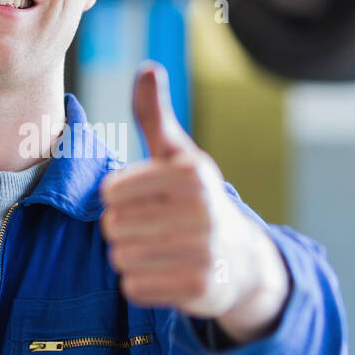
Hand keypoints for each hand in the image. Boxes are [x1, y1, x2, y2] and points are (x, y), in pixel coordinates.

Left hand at [98, 61, 289, 334]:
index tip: (145, 200)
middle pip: (113, 226)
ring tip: (159, 251)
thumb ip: (154, 115)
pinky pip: (135, 287)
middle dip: (124, 230)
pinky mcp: (198, 287)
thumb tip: (148, 67)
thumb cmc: (196, 201)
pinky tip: (165, 274)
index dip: (119, 199)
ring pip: (121, 258)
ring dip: (131, 258)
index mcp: (190, 173)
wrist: (243, 261)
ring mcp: (202, 250)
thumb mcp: (178, 156)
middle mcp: (200, 210)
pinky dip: (141, 284)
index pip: (111, 191)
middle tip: (153, 229)